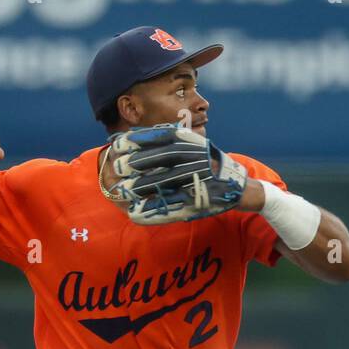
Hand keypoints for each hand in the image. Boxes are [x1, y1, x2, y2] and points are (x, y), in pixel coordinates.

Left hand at [106, 124, 248, 225]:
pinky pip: (170, 205)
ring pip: (164, 181)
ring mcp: (194, 179)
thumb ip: (164, 138)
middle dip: (135, 163)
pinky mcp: (195, 200)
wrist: (231, 182)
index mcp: (188, 142)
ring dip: (141, 186)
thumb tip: (130, 136)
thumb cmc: (202, 160)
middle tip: (118, 168)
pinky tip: (135, 212)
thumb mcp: (187, 143)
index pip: (158, 138)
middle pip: (159, 158)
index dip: (136, 141)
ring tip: (123, 190)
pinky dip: (152, 210)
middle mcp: (192, 158)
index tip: (117, 145)